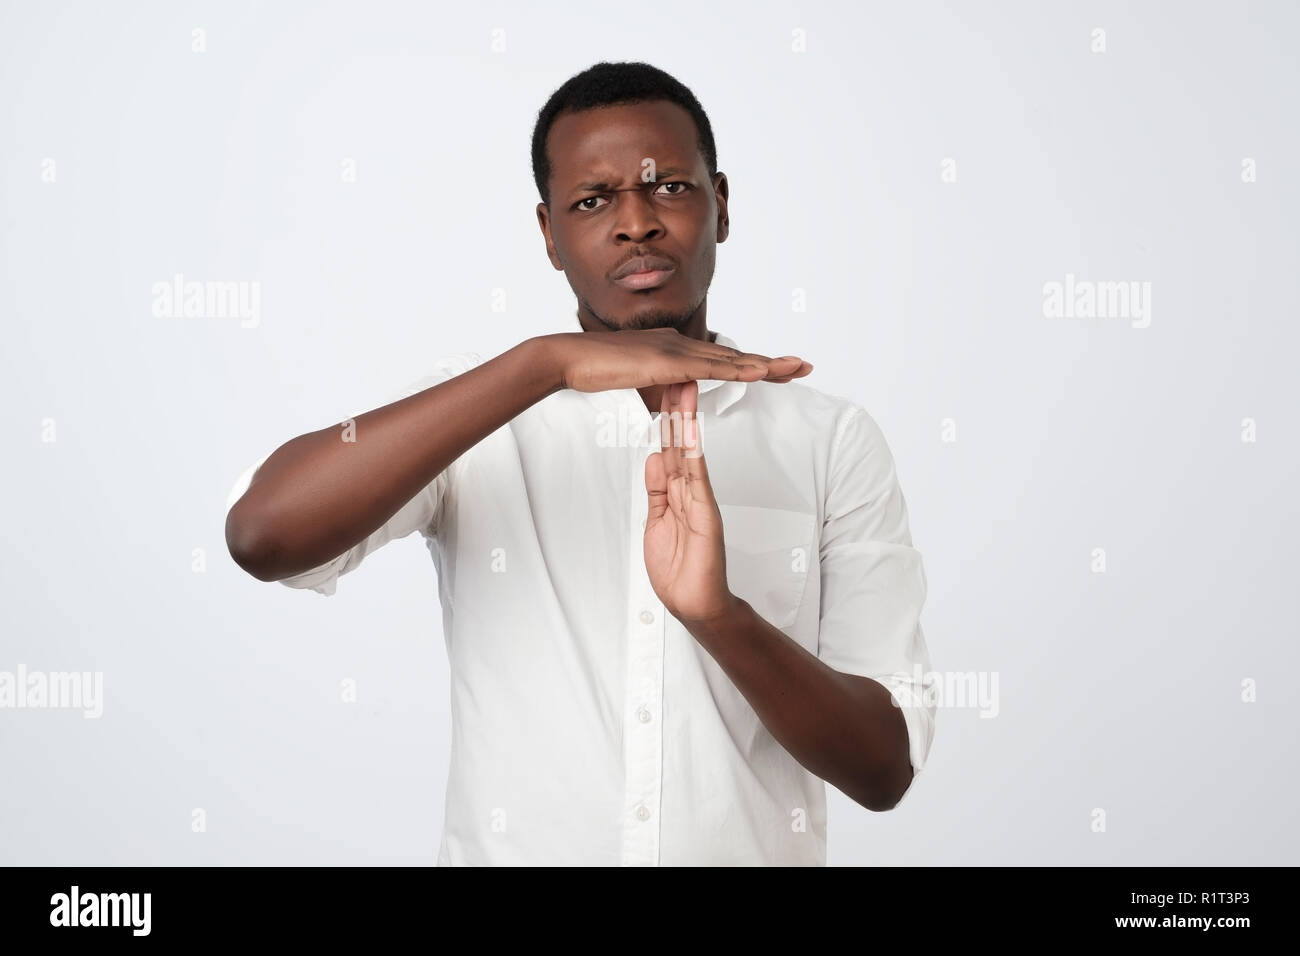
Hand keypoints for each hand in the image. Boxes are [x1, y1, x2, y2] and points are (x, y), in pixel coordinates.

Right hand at [547, 327, 810, 392]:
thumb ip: (660, 393)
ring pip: (730, 361)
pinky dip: (737, 370)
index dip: (753, 365)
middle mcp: (681, 345)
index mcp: (675, 351)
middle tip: (805, 366)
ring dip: (766, 365)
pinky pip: (710, 368)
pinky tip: (759, 373)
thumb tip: (673, 408)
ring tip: (795, 369)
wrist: (569, 359)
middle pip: (736, 357)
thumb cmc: (595, 371)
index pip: (723, 361)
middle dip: (773, 363)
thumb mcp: (637, 386)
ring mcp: (676, 351)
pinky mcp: (667, 362)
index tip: (780, 370)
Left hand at [643, 380, 736, 628]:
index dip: (664, 418)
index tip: (660, 389)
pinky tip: (689, 434)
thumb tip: (654, 458)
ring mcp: (700, 501)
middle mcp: (691, 491)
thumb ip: (657, 491)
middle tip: (676, 371)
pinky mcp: (706, 516)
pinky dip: (693, 455)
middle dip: (676, 407)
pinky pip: (697, 480)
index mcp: (678, 493)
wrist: (696, 606)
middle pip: (681, 442)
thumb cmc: (679, 570)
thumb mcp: (657, 523)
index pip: (670, 448)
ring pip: (690, 453)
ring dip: (685, 421)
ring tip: (684, 388)